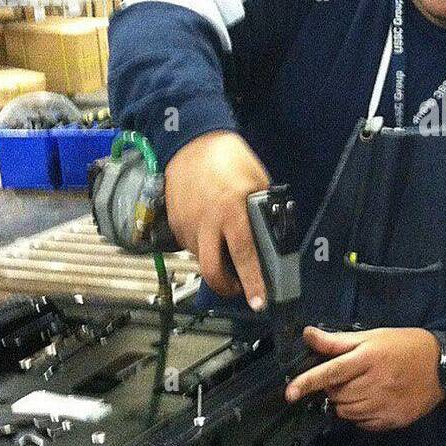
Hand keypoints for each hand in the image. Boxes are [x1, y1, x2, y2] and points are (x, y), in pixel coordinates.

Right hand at [164, 131, 269, 304]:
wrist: (191, 143)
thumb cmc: (230, 159)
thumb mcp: (257, 182)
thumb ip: (262, 211)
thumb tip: (271, 237)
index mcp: (233, 211)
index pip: (245, 255)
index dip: (253, 282)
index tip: (259, 302)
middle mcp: (208, 222)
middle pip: (212, 270)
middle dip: (227, 288)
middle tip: (240, 288)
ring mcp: (187, 224)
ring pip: (201, 259)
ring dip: (215, 263)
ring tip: (226, 251)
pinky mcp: (174, 223)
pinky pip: (189, 246)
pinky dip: (202, 247)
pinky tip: (211, 233)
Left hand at [286, 325, 443, 430]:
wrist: (442, 365)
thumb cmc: (404, 345)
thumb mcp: (373, 336)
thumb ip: (338, 340)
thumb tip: (308, 335)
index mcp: (369, 357)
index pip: (331, 371)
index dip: (308, 382)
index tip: (289, 393)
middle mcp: (376, 382)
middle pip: (336, 394)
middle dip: (333, 387)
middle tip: (349, 376)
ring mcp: (385, 404)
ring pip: (346, 411)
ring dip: (344, 402)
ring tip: (360, 387)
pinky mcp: (392, 420)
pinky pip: (362, 424)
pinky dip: (359, 415)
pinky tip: (371, 400)